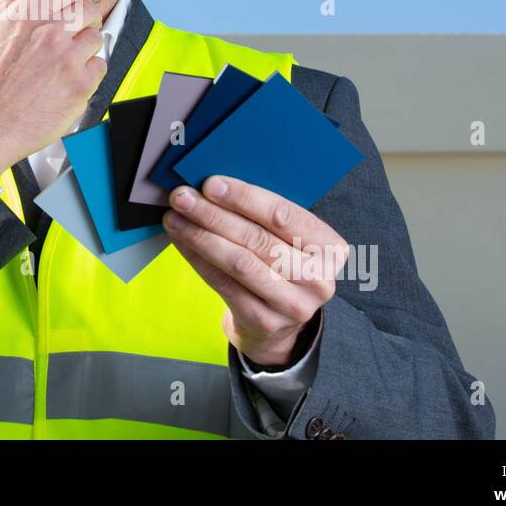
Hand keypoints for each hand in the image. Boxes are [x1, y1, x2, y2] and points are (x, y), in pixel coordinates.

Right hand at [0, 0, 126, 186]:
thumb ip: (3, 1)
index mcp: (27, 14)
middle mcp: (50, 31)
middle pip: (90, 10)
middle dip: (83, 20)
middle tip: (65, 38)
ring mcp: (67, 59)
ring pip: (95, 39)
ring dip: (83, 49)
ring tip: (56, 68)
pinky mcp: (80, 87)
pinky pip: (99, 68)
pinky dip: (87, 74)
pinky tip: (62, 85)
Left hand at [163, 175, 347, 367]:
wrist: (279, 322)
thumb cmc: (281, 265)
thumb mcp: (288, 239)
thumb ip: (263, 215)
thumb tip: (215, 184)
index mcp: (330, 248)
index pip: (284, 215)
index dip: (245, 198)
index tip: (210, 183)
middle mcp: (317, 278)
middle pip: (258, 239)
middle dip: (214, 214)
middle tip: (183, 197)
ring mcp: (292, 305)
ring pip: (239, 263)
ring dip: (201, 236)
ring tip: (175, 217)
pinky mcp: (263, 320)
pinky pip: (223, 283)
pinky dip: (197, 258)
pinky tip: (181, 241)